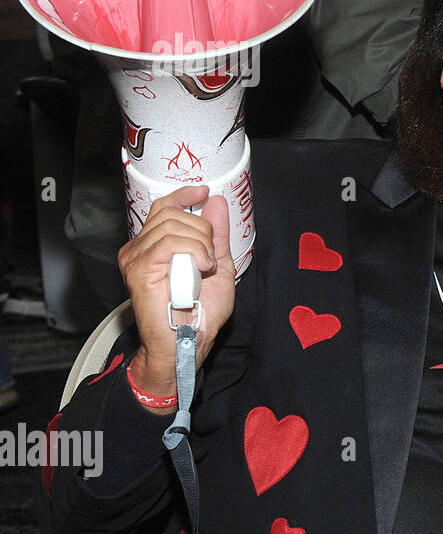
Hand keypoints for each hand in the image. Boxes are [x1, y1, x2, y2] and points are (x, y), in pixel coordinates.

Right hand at [117, 185, 235, 407]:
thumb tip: (216, 202)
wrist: (187, 341)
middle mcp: (138, 249)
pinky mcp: (139, 269)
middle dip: (202, 229)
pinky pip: (171, 242)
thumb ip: (216, 235)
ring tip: (205, 267)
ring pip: (174, 226)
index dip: (183, 195)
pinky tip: (202, 268)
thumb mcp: (216, 265)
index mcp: (153, 246)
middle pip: (172, 214)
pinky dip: (195, 250)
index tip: (204, 192)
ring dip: (201, 243)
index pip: (163, 207)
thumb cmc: (200, 313)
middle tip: (210, 256)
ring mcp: (135, 258)